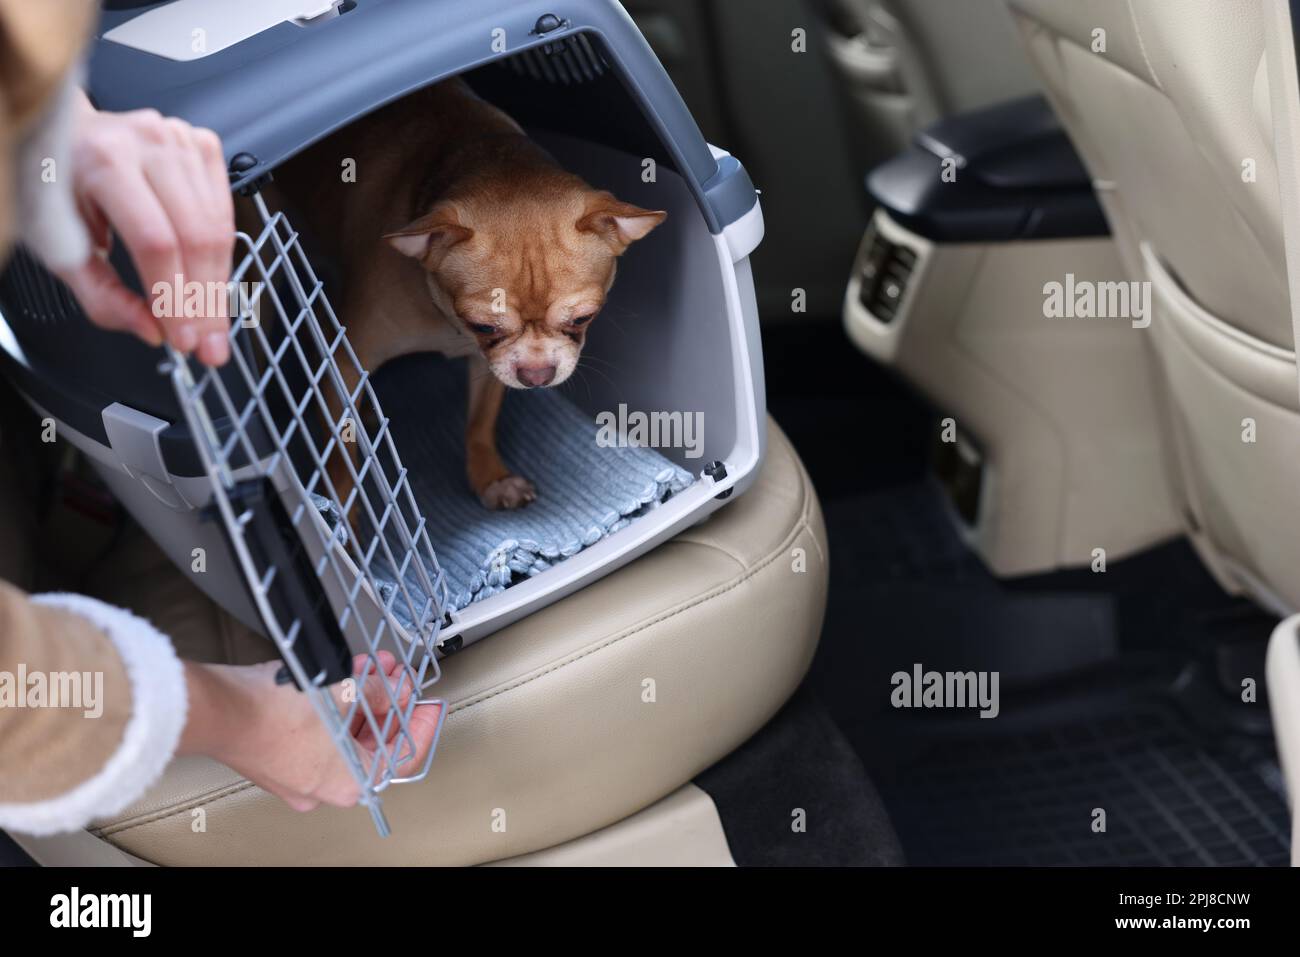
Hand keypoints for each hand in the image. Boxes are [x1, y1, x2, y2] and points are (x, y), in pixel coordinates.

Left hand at [55, 90, 233, 366]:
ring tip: (212, 322)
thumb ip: (102, 296)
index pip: (156, 241)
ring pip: (219, 229)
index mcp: (104, 161)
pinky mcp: (204, 145)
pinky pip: (226, 212)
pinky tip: (209, 279)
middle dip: (206, 302)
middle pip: (196, 237)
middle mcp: (149, 144)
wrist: (68, 137)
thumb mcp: (60, 246)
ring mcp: (182, 141)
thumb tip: (153, 331)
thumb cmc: (57, 187)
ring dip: (218, 286)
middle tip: (209, 345)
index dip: (174, 296)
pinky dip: (222, 255)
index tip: (182, 339)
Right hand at [180, 652, 441, 812]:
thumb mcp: (346, 691)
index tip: (430, 706)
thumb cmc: (274, 713)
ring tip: (370, 668)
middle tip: (396, 677)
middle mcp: (323, 787)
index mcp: (348, 783)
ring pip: (345, 735)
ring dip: (362, 698)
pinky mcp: (277, 758)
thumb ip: (379, 692)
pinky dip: (335, 706)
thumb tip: (392, 689)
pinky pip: (318, 733)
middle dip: (387, 702)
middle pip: (373, 743)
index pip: (403, 757)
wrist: (219, 709)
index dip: (421, 725)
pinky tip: (341, 677)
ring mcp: (297, 776)